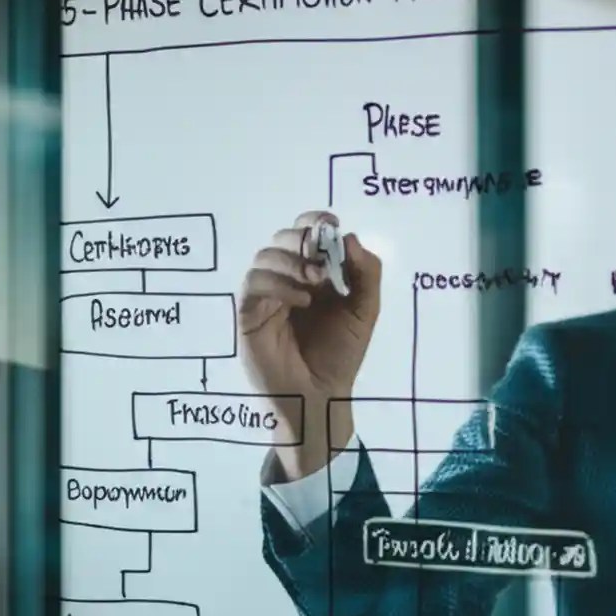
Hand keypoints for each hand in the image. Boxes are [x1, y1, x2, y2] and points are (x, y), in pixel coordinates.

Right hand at [237, 210, 381, 479]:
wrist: (321, 395)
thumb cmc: (341, 354)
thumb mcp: (365, 311)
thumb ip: (366, 274)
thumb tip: (349, 237)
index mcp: (315, 273)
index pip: (307, 233)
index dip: (315, 221)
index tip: (330, 223)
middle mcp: (288, 278)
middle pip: (283, 238)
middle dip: (303, 241)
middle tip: (323, 263)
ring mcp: (267, 294)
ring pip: (265, 256)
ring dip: (292, 261)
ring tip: (317, 282)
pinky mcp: (250, 313)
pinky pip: (254, 283)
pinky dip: (278, 283)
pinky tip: (301, 300)